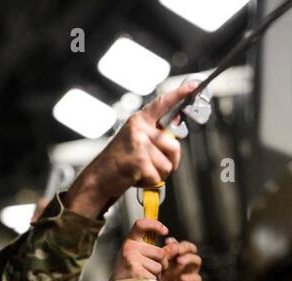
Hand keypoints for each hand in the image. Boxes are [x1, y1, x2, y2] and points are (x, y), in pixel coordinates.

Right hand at [64, 81, 199, 218]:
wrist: (99, 177)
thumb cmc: (119, 161)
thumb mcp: (135, 140)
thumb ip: (155, 134)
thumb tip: (176, 130)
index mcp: (139, 121)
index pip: (162, 104)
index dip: (179, 94)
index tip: (193, 86)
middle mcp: (139, 129)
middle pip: (173, 145)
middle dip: (170, 160)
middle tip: (153, 164)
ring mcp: (139, 144)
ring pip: (168, 165)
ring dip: (158, 173)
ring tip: (141, 170)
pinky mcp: (139, 161)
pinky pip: (158, 177)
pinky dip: (149, 182)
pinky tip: (136, 177)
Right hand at [111, 219, 169, 280]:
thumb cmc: (129, 270)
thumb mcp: (140, 255)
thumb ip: (158, 250)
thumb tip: (175, 246)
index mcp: (131, 241)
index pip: (141, 224)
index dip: (155, 225)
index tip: (164, 231)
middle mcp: (130, 248)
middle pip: (160, 253)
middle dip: (162, 263)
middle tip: (151, 267)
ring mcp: (132, 260)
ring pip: (159, 267)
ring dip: (157, 274)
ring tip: (145, 274)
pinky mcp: (136, 272)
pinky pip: (155, 277)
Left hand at [159, 238, 203, 280]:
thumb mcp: (160, 273)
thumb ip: (161, 260)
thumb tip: (161, 246)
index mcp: (176, 260)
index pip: (181, 246)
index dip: (176, 243)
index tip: (168, 242)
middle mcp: (185, 266)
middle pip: (192, 250)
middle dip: (184, 247)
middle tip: (177, 250)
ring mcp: (191, 275)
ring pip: (197, 261)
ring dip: (188, 259)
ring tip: (179, 262)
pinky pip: (197, 279)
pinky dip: (190, 277)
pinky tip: (182, 278)